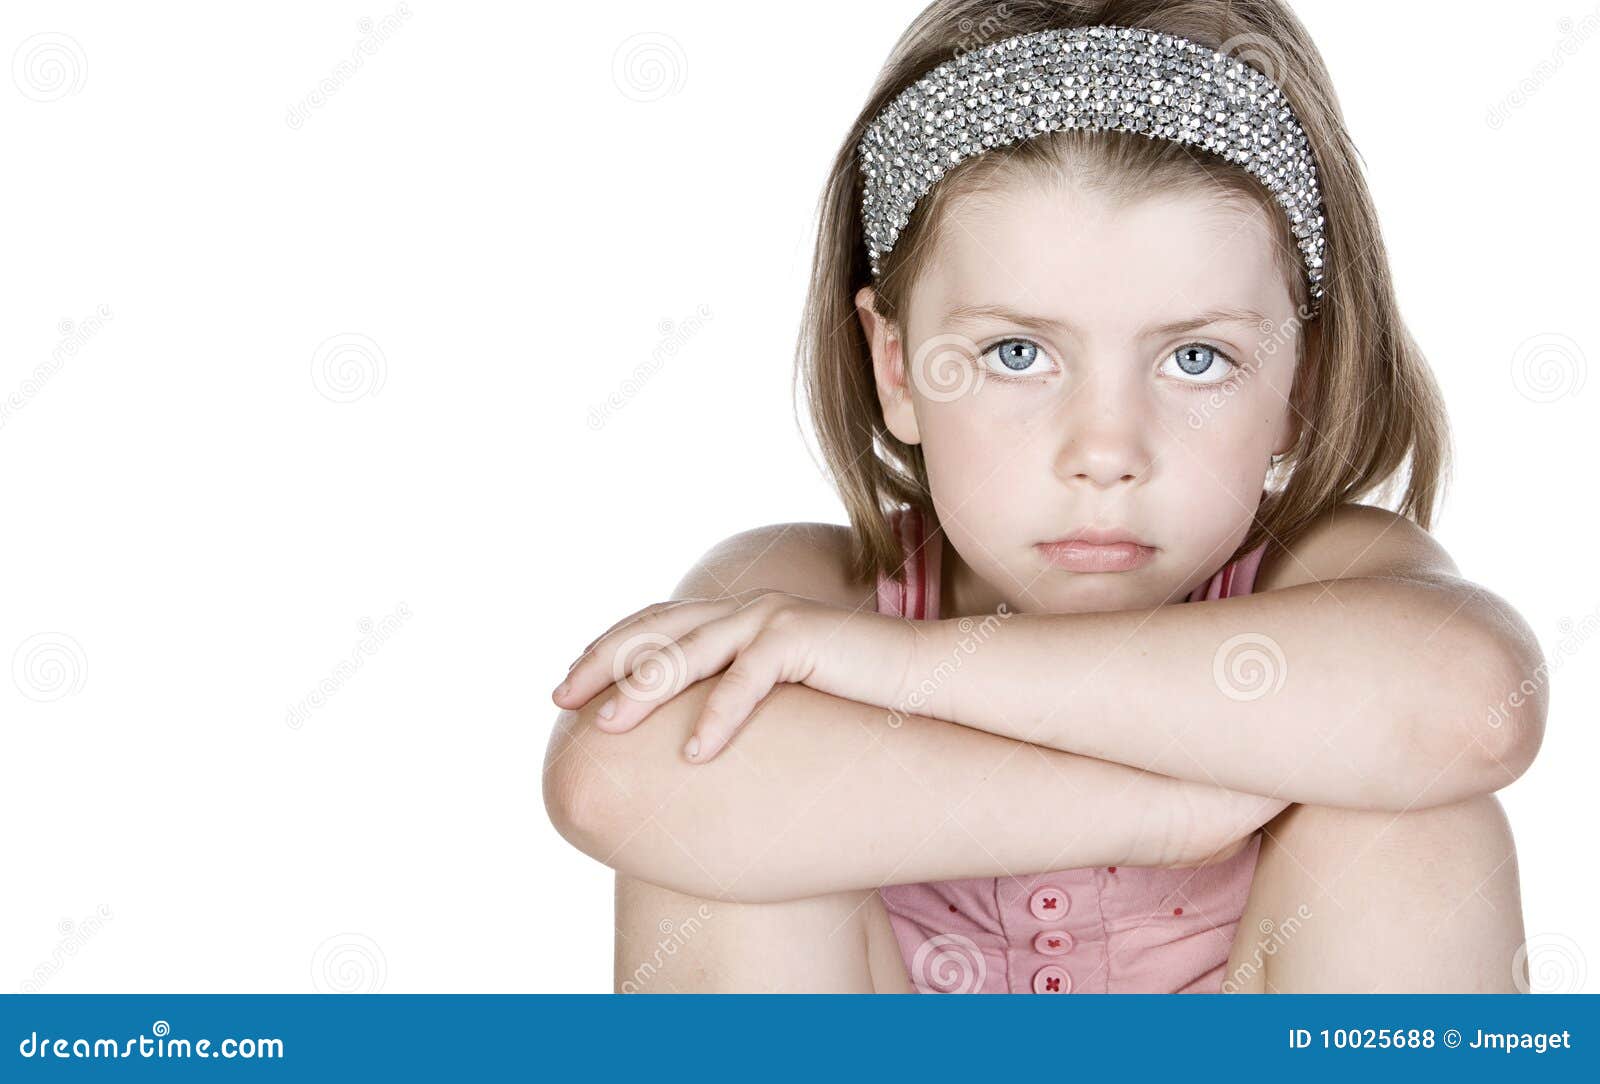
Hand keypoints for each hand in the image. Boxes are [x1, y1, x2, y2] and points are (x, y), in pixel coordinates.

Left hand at [551, 589, 917, 762]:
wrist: (928, 679)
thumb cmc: (855, 696)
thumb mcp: (784, 694)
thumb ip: (739, 694)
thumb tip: (691, 736)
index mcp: (737, 618)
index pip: (654, 625)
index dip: (606, 649)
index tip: (568, 683)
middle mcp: (747, 608)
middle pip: (656, 631)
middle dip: (603, 663)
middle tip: (561, 698)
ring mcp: (772, 619)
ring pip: (690, 651)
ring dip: (643, 690)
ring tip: (608, 728)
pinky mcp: (803, 639)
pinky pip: (748, 680)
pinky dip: (718, 716)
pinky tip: (694, 754)